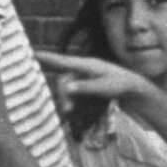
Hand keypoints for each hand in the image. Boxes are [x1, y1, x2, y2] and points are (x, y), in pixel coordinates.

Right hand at [36, 49, 156, 106]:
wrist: (134, 89)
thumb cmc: (122, 85)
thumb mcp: (105, 87)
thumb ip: (86, 87)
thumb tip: (66, 88)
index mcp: (86, 64)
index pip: (63, 61)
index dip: (47, 58)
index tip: (32, 53)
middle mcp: (82, 70)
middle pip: (64, 80)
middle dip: (63, 94)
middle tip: (68, 110)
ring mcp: (84, 78)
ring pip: (68, 89)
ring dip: (67, 100)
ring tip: (71, 112)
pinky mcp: (86, 87)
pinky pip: (74, 94)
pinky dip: (73, 102)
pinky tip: (73, 111)